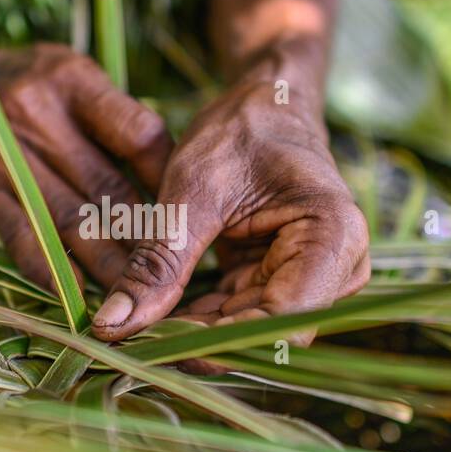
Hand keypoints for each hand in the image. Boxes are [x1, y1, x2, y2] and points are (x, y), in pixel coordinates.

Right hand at [0, 42, 172, 288]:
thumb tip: (173, 178)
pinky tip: (77, 297)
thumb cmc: (29, 84)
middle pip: (106, 184)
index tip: (192, 210)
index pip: (136, 132)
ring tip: (141, 294)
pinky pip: (21, 236)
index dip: (168, 177)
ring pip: (69, 219)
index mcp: (73, 82)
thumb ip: (118, 118)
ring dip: (108, 263)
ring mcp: (6, 156)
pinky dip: (50, 269)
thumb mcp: (75, 77)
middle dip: (148, 234)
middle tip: (181, 271)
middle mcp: (38, 116)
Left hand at [90, 45, 368, 348]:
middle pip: (265, 334)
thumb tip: (111, 326)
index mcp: (333, 237)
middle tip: (127, 337)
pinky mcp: (284, 287)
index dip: (217, 343)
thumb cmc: (239, 132)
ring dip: (192, 334)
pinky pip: (237, 319)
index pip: (280, 320)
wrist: (264, 108)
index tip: (150, 344)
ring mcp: (315, 282)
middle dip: (197, 342)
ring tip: (132, 325)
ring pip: (247, 334)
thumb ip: (158, 263)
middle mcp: (339, 270)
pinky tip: (154, 312)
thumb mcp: (191, 191)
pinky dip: (196, 319)